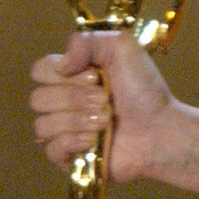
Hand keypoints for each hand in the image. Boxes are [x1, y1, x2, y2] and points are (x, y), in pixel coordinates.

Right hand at [29, 28, 173, 183]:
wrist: (160, 128)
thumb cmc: (144, 90)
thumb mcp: (122, 48)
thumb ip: (87, 40)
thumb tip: (61, 63)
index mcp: (70, 77)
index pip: (39, 71)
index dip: (62, 74)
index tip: (95, 76)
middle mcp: (62, 104)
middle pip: (38, 99)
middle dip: (75, 98)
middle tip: (105, 99)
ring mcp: (63, 132)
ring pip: (42, 124)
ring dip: (78, 120)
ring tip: (106, 120)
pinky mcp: (68, 158)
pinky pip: (50, 148)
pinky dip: (74, 141)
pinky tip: (95, 139)